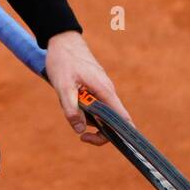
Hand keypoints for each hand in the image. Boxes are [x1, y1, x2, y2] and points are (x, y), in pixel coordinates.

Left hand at [44, 31, 132, 145]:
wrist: (62, 40)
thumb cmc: (63, 61)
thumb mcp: (63, 86)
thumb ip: (71, 109)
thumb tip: (80, 130)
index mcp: (105, 91)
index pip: (123, 118)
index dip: (126, 135)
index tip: (124, 148)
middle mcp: (108, 92)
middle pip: (113, 121)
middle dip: (99, 132)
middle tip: (81, 135)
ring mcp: (102, 90)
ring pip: (101, 114)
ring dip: (88, 119)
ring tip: (69, 105)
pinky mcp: (95, 89)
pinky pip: (94, 106)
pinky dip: (84, 110)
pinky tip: (71, 100)